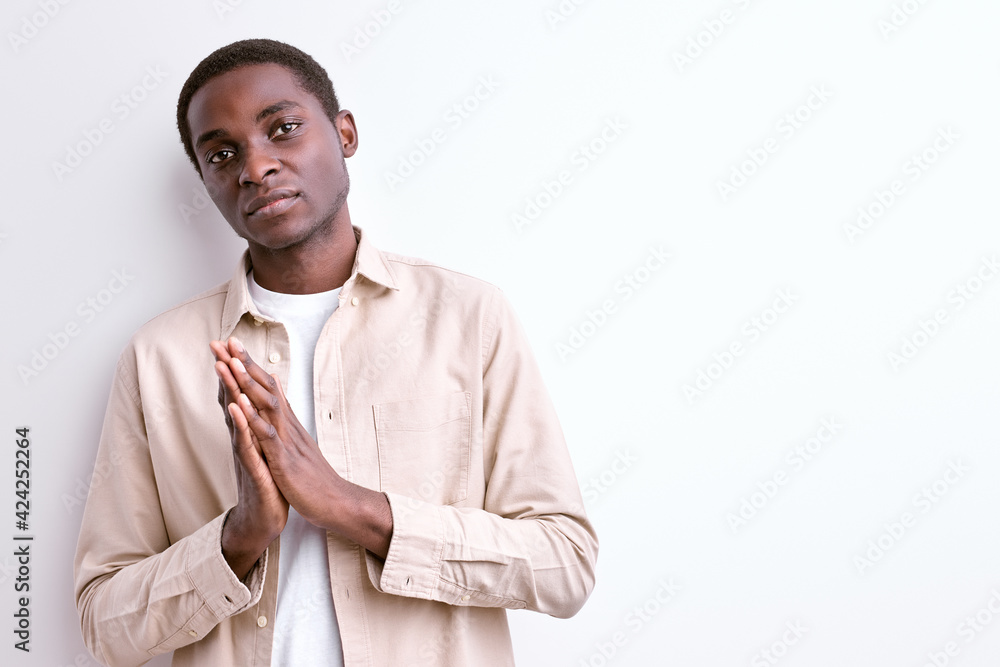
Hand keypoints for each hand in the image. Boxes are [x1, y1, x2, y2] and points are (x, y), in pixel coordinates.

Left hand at [213, 336, 393, 557]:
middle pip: (266, 388)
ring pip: (266, 405)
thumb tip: (278, 407)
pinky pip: (267, 436)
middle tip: (227, 341)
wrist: (336, 502)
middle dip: (245, 364)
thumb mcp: (299, 446)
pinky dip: (252, 419)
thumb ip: (288, 425)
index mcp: (289, 424)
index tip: (234, 346)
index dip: (251, 367)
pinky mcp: (285, 460)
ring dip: (247, 383)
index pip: (268, 388)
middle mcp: (288, 426)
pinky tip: (239, 405)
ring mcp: (288, 441)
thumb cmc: (315, 478)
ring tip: (231, 362)